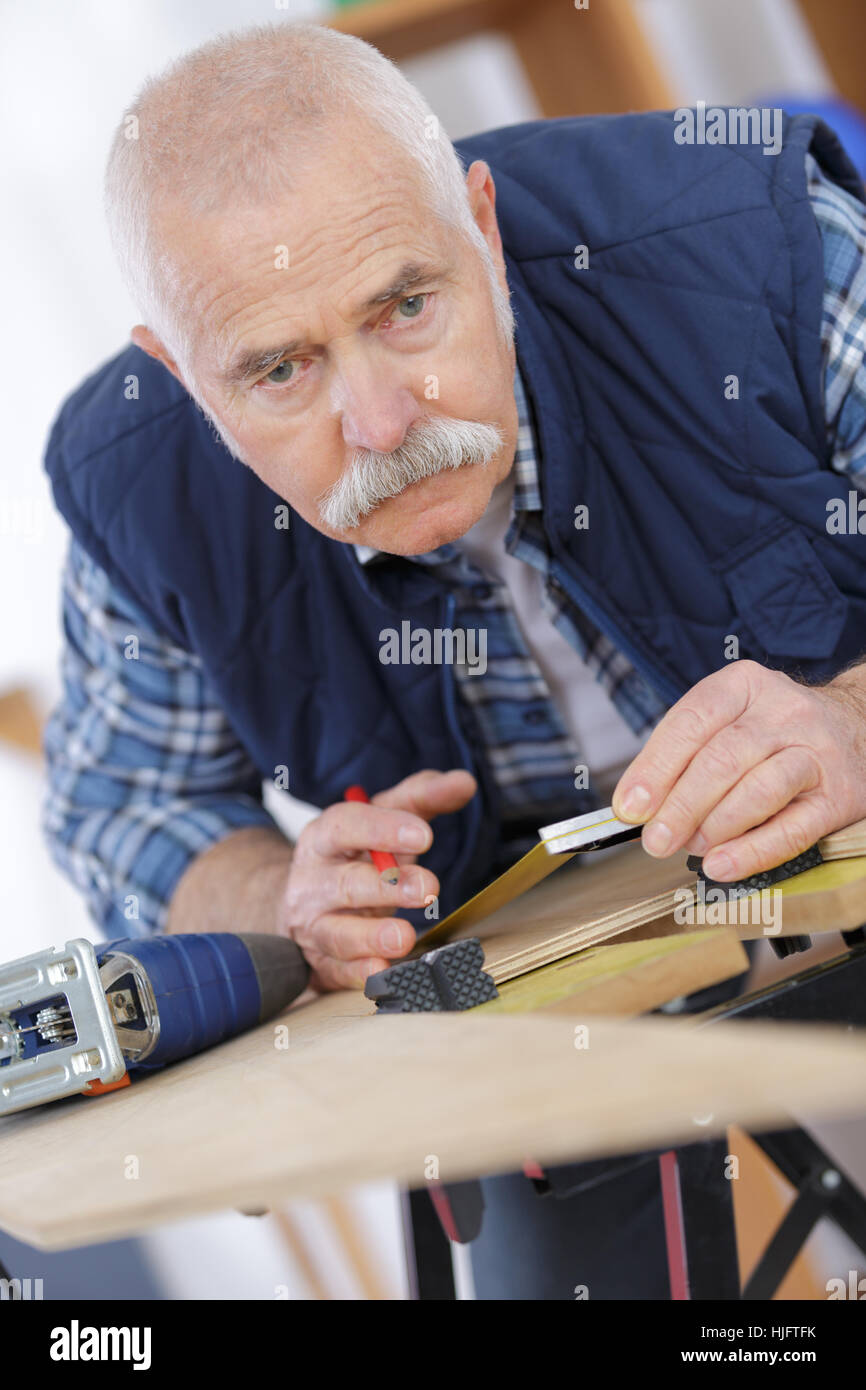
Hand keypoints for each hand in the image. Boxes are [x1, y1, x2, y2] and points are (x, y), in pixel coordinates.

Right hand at [276, 768, 476, 990]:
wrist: (302, 904)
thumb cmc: (353, 856)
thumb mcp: (381, 820)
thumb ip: (421, 799)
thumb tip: (464, 782)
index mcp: (326, 837)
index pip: (347, 826)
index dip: (382, 828)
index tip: (423, 833)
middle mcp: (313, 881)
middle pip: (346, 883)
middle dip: (386, 886)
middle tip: (428, 887)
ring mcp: (313, 925)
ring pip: (337, 933)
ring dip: (370, 937)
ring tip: (404, 938)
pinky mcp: (320, 964)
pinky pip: (336, 972)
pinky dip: (358, 975)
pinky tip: (382, 973)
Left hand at [610, 659, 865, 880]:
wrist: (858, 729)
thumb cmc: (775, 732)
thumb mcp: (730, 720)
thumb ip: (685, 756)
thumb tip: (638, 807)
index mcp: (744, 685)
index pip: (691, 721)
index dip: (655, 767)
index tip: (630, 807)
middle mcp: (783, 712)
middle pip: (721, 758)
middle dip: (680, 806)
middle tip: (655, 840)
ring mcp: (815, 752)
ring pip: (758, 789)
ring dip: (715, 826)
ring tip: (692, 848)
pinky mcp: (839, 797)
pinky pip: (792, 829)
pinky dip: (752, 851)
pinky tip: (722, 865)